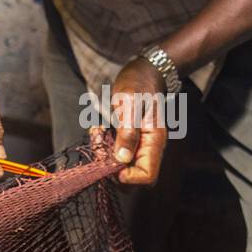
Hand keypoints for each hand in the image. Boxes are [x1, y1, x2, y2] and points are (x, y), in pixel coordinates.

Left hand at [110, 57, 169, 185]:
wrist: (143, 73)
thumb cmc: (138, 85)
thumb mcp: (130, 104)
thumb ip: (127, 133)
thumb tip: (121, 160)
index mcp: (155, 142)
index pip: (147, 177)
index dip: (128, 178)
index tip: (110, 163)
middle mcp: (149, 148)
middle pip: (133, 177)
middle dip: (111, 168)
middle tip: (99, 147)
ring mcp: (140, 146)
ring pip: (121, 167)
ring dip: (104, 156)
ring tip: (97, 134)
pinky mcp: (130, 142)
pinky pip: (116, 155)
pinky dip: (103, 147)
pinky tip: (98, 131)